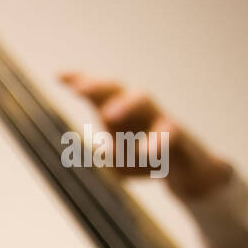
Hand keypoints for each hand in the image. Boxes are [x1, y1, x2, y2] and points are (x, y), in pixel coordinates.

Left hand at [58, 72, 234, 199]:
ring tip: (107, 116)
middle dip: (98, 87)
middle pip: (119, 89)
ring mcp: (160, 120)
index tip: (59, 76)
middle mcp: (139, 110)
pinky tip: (146, 152)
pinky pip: (170, 134)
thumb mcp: (121, 161)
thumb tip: (99, 149)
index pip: (101, 92)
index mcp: (121, 113)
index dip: (81, 82)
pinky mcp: (181, 136)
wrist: (189, 171)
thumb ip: (108, 155)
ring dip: (125, 105)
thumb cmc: (147, 159)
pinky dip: (157, 142)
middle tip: (79, 89)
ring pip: (145, 102)